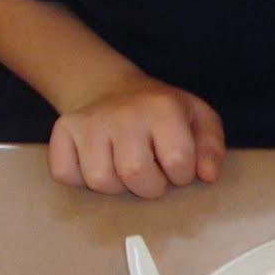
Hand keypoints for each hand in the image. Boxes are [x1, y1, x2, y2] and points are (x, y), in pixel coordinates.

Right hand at [47, 77, 225, 198]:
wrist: (113, 88)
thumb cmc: (162, 112)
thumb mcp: (198, 119)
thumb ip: (211, 147)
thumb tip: (208, 176)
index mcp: (163, 108)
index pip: (178, 162)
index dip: (181, 174)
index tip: (177, 165)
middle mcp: (124, 112)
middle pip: (135, 175)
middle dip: (150, 186)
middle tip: (151, 171)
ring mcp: (89, 120)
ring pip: (99, 180)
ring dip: (116, 185)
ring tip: (124, 167)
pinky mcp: (63, 129)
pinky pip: (66, 174)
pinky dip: (80, 178)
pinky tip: (97, 161)